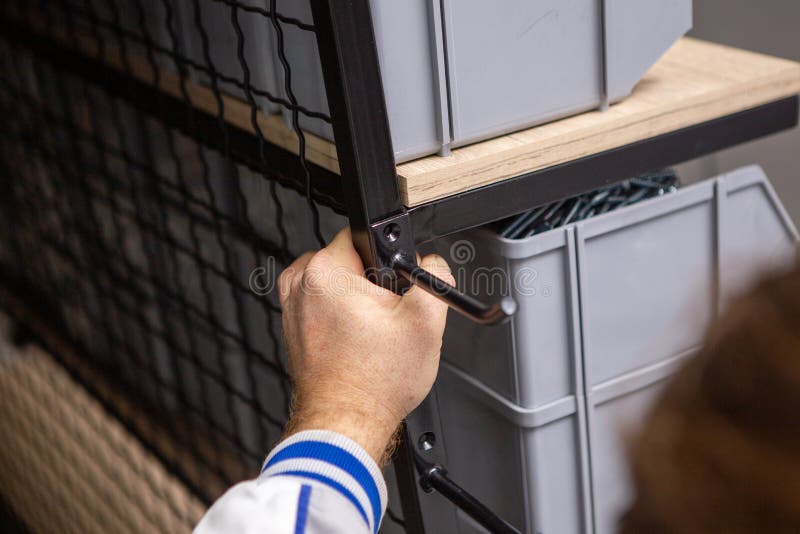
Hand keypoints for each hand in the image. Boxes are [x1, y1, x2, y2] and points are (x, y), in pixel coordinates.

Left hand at [278, 227, 452, 463]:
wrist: (346, 425)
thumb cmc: (374, 384)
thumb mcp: (425, 322)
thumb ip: (434, 277)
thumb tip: (433, 262)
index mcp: (325, 271)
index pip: (364, 237)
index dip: (389, 261)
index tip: (394, 290)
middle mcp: (300, 285)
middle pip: (351, 261)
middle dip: (374, 283)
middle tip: (387, 319)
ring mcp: (292, 308)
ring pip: (338, 284)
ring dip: (358, 301)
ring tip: (372, 335)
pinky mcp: (293, 328)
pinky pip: (325, 307)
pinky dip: (342, 319)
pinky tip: (358, 344)